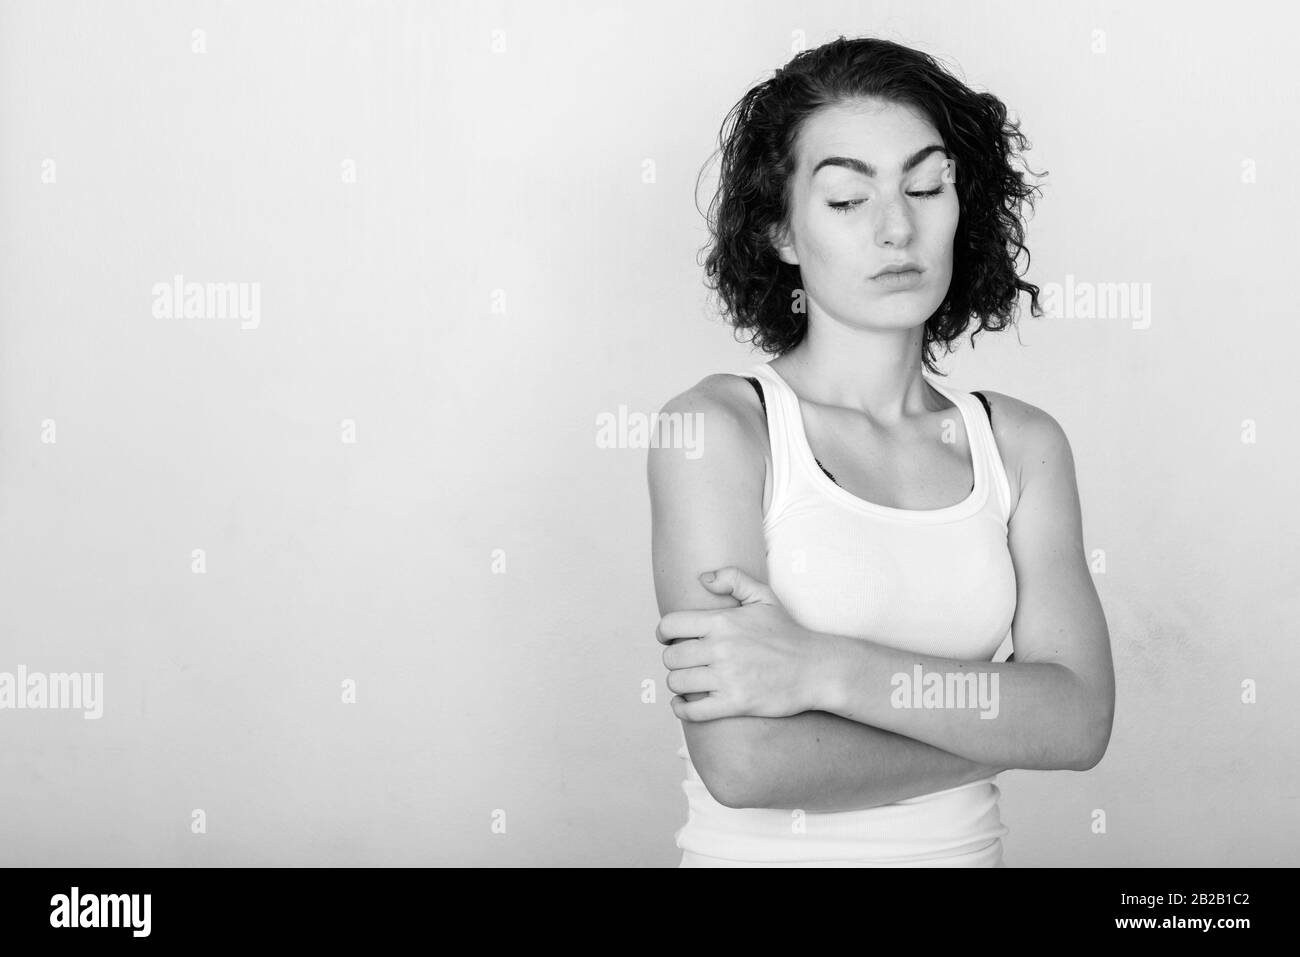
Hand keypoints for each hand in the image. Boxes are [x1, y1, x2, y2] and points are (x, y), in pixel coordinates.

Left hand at [655, 566, 830, 721]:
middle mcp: (721, 649)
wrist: (816, 669)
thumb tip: (703, 579)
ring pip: (677, 683)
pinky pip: (692, 710)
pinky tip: (684, 703)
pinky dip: (682, 709)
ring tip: (689, 680)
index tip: (668, 639)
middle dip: (674, 660)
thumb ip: (732, 579)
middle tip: (685, 662)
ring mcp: (727, 678)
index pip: (671, 625)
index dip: (664, 633)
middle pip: (671, 657)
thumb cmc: (789, 634)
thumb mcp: (764, 597)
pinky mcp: (734, 703)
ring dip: (679, 683)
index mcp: (722, 622)